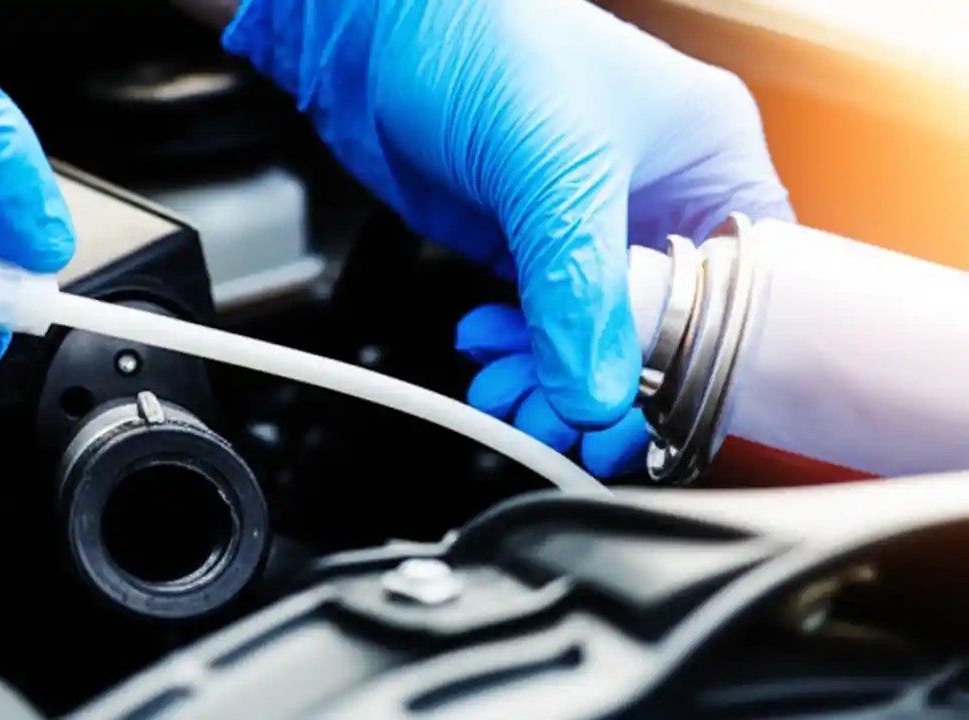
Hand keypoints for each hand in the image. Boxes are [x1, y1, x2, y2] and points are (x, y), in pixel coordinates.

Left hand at [221, 0, 791, 474]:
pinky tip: (490, 355)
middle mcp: (655, 194)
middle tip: (575, 427)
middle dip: (615, 385)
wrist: (370, 35)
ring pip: (597, 336)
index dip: (713, 358)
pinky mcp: (527, 243)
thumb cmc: (480, 38)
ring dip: (554, 380)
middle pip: (666, 328)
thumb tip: (593, 392)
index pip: (745, 284)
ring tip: (513, 397)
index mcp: (706, 156)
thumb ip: (578, 284)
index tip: (667, 414)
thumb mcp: (553, 165)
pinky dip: (517, 354)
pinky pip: (540, 324)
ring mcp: (588, 224)